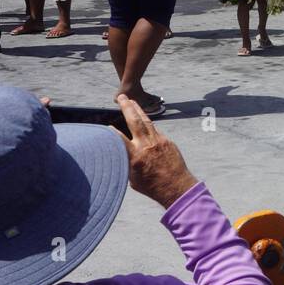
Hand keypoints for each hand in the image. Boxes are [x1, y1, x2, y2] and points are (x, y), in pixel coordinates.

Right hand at [113, 93, 197, 207]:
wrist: (177, 187)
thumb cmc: (153, 187)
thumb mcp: (133, 178)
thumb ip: (127, 162)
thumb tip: (121, 152)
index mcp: (136, 156)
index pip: (120, 139)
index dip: (112, 133)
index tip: (107, 127)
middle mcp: (147, 145)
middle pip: (135, 121)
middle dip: (127, 107)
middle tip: (121, 97)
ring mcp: (159, 141)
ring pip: (147, 121)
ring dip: (138, 110)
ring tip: (132, 101)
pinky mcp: (168, 141)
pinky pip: (155, 130)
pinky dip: (148, 124)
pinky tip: (144, 121)